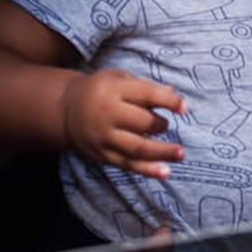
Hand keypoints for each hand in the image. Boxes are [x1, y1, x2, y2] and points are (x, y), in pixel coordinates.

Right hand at [62, 69, 186, 178]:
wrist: (66, 109)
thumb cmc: (102, 90)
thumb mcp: (120, 78)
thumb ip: (146, 87)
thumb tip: (173, 94)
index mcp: (114, 90)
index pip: (146, 95)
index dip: (168, 101)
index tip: (185, 108)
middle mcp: (107, 114)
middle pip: (141, 123)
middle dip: (160, 125)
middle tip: (167, 125)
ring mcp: (104, 138)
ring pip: (136, 148)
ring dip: (161, 152)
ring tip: (181, 154)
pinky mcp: (102, 155)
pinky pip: (128, 164)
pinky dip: (148, 170)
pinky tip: (165, 172)